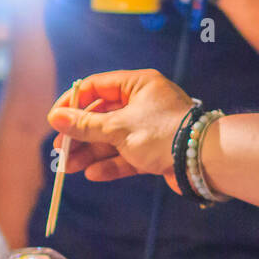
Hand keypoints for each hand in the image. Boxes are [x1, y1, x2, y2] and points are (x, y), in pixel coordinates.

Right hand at [46, 69, 192, 187]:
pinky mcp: (153, 151)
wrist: (203, 161)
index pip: (96, 87)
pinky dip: (110, 164)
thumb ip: (85, 125)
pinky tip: (93, 174)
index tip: (55, 120)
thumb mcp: (118, 128)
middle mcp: (143, 103)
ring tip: (69, 167)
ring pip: (111, 139)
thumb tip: (55, 118)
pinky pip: (126, 155)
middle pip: (101, 116)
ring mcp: (148, 128)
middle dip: (79, 135)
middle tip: (60, 150)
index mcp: (137, 85)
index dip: (72, 103)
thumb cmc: (163, 134)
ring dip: (90, 153)